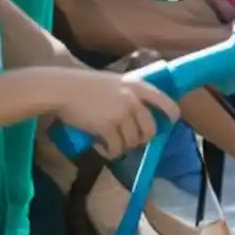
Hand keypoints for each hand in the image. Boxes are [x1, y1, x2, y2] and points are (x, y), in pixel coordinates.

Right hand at [49, 69, 179, 158]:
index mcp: (139, 86)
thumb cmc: (87, 84)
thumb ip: (131, 94)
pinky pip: (116, 148)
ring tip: (115, 144)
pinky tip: (105, 150)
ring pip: (133, 141)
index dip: (172, 116)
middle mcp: (133, 100)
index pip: (166, 103)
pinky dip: (111, 152)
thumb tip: (143, 112)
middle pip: (151, 129)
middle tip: (134, 140)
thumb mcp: (116, 82)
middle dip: (144, 139)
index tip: (170, 124)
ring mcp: (121, 114)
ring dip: (125, 147)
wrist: (63, 89)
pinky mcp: (106, 128)